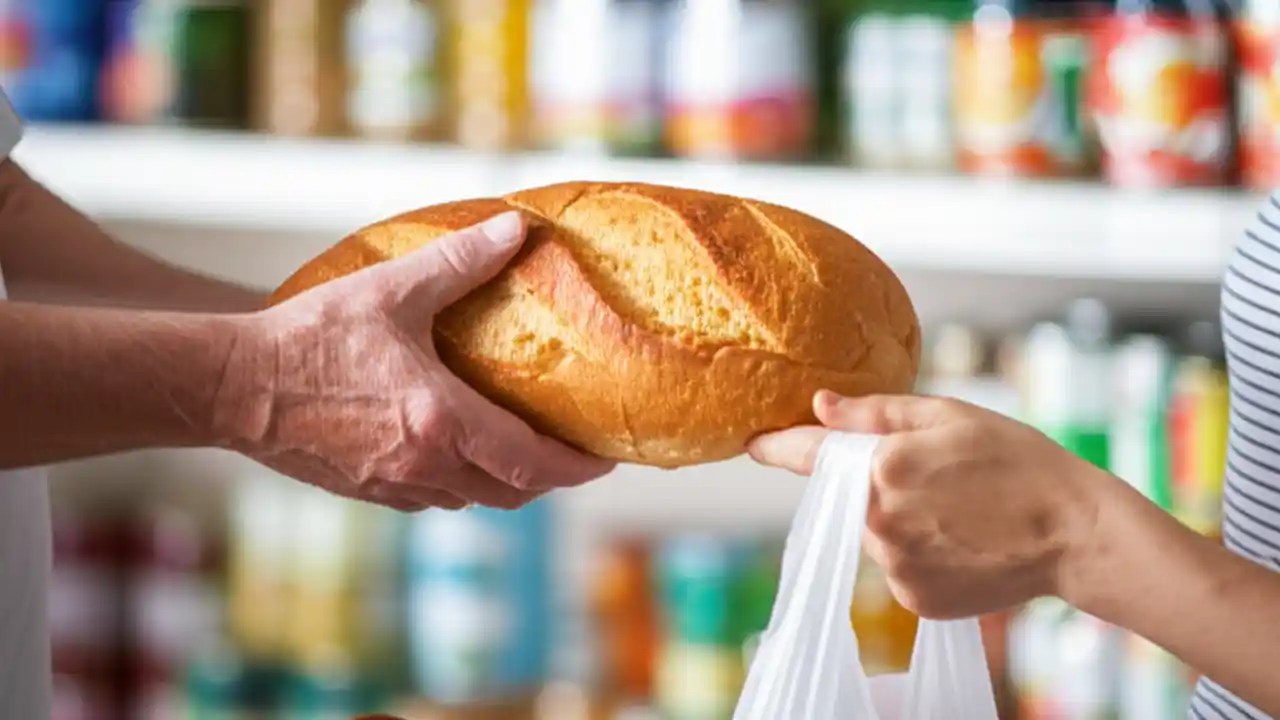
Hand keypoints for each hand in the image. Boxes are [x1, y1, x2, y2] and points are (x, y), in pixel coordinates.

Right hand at [214, 212, 614, 511]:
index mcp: (442, 422)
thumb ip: (460, 261)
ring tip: (524, 450)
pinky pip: (434, 498)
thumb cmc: (309, 337)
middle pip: (512, 493)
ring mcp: (395, 485)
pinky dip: (463, 483)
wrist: (230, 387)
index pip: (532, 464)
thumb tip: (515, 229)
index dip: (576, 468)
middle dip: (549, 478)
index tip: (603, 460)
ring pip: (474, 500)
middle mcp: (427, 465)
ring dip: (506, 482)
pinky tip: (460, 452)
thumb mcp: (389, 289)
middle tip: (573, 455)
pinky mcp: (367, 491)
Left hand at [749, 391, 1108, 618]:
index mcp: (883, 468)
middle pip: (849, 498)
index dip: (779, 447)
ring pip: (873, 535)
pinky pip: (897, 568)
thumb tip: (820, 406)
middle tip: (936, 476)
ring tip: (957, 510)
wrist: (1074, 531)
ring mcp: (895, 567)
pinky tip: (960, 540)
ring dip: (897, 521)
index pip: (812, 457)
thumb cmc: (1017, 460)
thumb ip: (876, 414)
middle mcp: (879, 522)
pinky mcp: (913, 599)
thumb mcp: (948, 416)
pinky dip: (917, 554)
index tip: (753, 443)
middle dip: (876, 484)